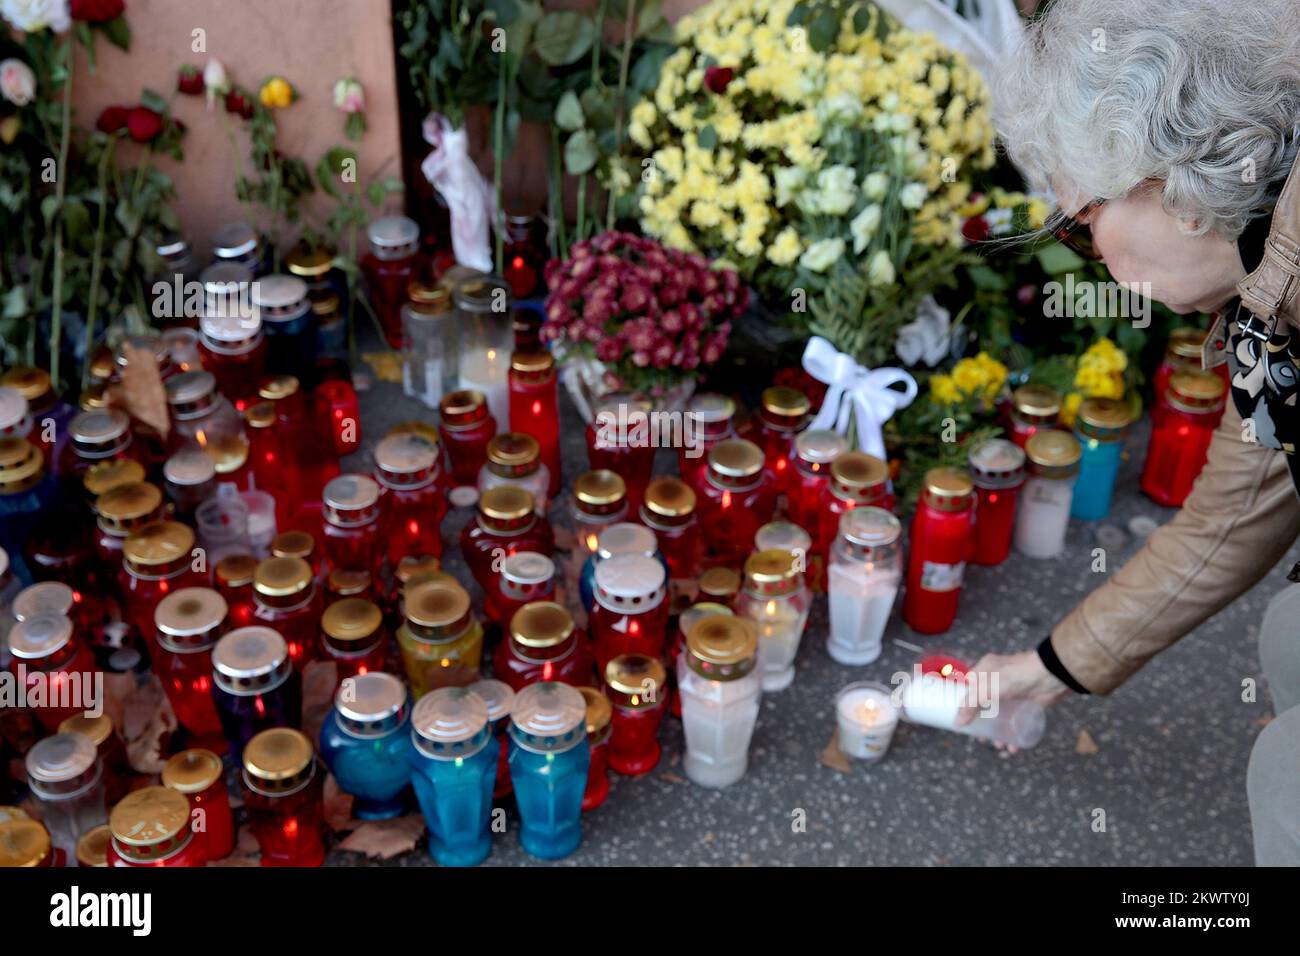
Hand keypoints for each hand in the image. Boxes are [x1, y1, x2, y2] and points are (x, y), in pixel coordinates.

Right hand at [955, 650, 1071, 751]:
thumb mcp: (986, 689)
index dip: (964, 704)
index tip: (962, 720)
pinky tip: (1013, 746)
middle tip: (981, 738)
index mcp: (985, 671)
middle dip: (982, 724)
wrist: (1049, 676)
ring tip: (998, 745)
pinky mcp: (1026, 704)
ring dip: (998, 732)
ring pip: (1001, 716)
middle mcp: (997, 681)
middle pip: (984, 705)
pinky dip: (1014, 734)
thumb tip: (957, 724)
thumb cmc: (1015, 676)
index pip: (969, 688)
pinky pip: (1016, 721)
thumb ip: (969, 705)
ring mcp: (1013, 694)